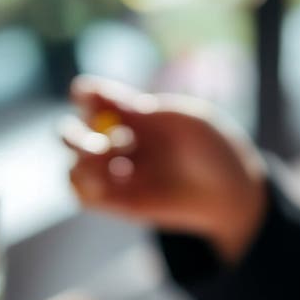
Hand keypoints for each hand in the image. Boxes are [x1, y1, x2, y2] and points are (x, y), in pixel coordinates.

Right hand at [61, 74, 266, 262]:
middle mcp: (118, 142)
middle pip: (72, 135)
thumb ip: (147, 113)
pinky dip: (84, 190)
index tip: (85, 96)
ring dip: (80, 166)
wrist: (228, 193)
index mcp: (132, 113)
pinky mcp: (117, 204)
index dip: (83, 95)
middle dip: (73, 136)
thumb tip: (105, 105)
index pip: (92, 98)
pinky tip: (104, 186)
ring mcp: (115, 174)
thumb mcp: (186, 121)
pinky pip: (83, 197)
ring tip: (107, 168)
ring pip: (74, 169)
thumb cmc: (213, 149)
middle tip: (99, 144)